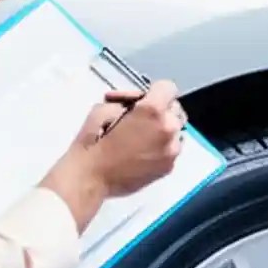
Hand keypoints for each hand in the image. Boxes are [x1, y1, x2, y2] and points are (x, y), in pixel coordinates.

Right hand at [42, 80, 186, 230]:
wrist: (91, 179)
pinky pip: (171, 149)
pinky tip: (142, 151)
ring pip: (176, 131)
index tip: (142, 99)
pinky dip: (162, 146)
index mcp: (152, 111)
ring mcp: (171, 151)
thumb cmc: (92, 143)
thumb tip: (137, 105)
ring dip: (163, 129)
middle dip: (160, 110)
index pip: (168, 88)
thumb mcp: (103, 108)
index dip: (154, 91)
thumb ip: (127, 102)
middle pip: (175, 109)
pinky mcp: (169, 168)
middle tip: (139, 117)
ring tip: (141, 135)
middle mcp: (169, 129)